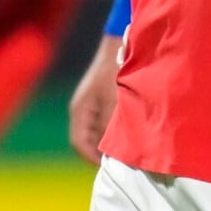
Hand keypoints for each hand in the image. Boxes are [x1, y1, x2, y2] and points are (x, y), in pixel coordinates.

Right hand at [68, 36, 121, 165]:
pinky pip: (105, 123)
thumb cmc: (117, 70)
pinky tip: (131, 132)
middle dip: (103, 153)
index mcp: (80, 110)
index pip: (79, 144)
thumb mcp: (115, 102)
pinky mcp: (103, 100)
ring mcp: (92, 104)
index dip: (93, 160)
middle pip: (88, 141)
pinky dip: (115, 131)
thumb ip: (111, 127)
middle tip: (123, 163)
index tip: (112, 168)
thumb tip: (113, 152)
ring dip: (110, 141)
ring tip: (129, 150)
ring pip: (97, 132)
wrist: (122, 42)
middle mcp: (83, 109)